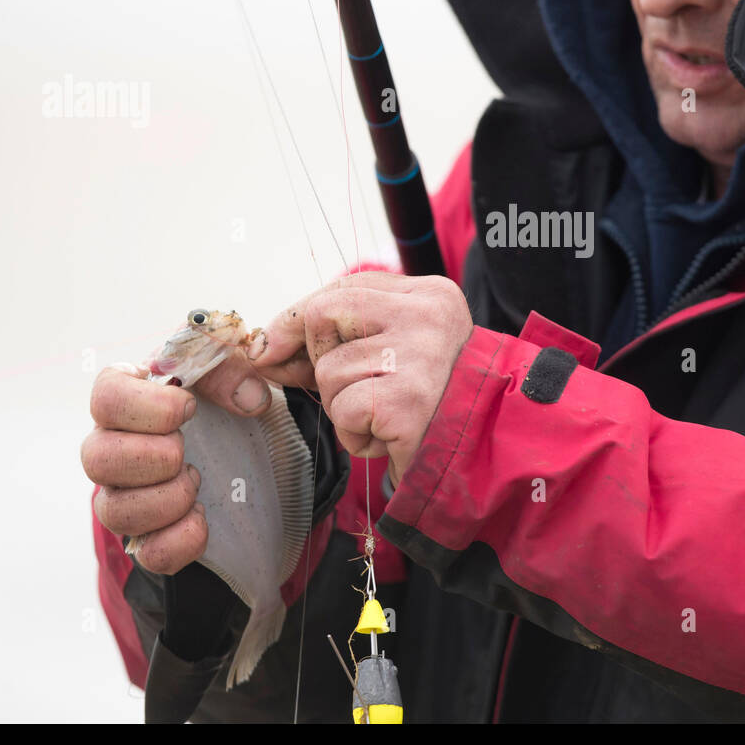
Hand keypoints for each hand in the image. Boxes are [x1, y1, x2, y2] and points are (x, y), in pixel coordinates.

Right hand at [82, 352, 272, 573]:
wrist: (253, 459)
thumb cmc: (228, 401)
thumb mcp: (236, 370)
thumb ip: (232, 370)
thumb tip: (249, 400)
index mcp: (130, 400)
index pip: (105, 397)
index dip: (146, 406)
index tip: (188, 407)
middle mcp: (115, 449)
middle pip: (94, 459)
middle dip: (156, 457)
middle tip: (187, 448)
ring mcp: (126, 497)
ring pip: (113, 512)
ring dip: (169, 497)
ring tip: (197, 480)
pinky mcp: (150, 537)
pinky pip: (149, 553)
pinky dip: (182, 538)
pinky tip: (202, 515)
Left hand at [249, 271, 473, 485]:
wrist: (481, 456)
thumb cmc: (431, 405)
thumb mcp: (390, 354)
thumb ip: (336, 341)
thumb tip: (263, 349)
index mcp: (430, 295)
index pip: (345, 287)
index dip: (299, 320)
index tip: (273, 349)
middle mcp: (428, 316)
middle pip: (325, 315)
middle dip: (318, 360)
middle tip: (356, 391)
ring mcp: (420, 356)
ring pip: (329, 371)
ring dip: (344, 407)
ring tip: (386, 418)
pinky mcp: (408, 402)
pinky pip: (343, 411)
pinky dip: (356, 435)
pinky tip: (390, 436)